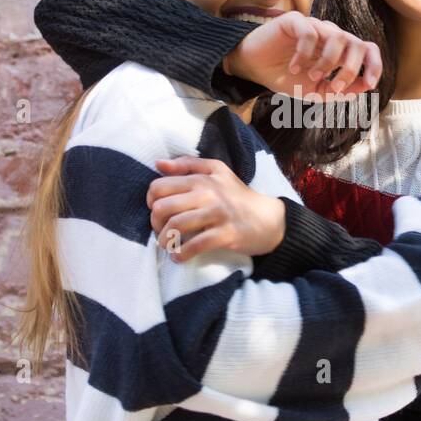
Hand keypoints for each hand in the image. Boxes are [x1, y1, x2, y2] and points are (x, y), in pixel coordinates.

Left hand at [147, 156, 286, 260]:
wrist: (269, 219)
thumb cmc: (238, 195)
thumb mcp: (217, 171)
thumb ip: (187, 164)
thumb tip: (158, 164)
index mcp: (201, 179)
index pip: (159, 187)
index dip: (151, 202)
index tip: (159, 212)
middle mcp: (207, 194)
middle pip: (162, 207)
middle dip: (156, 223)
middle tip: (162, 231)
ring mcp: (217, 214)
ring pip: (176, 225)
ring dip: (165, 240)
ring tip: (168, 245)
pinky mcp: (226, 234)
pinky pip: (195, 245)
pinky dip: (182, 254)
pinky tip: (179, 257)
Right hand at [223, 11, 382, 100]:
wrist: (255, 69)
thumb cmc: (286, 77)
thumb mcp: (315, 92)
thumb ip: (339, 92)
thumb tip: (364, 87)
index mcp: (339, 52)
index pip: (367, 50)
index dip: (374, 65)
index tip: (370, 85)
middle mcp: (330, 36)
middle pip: (357, 44)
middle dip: (350, 69)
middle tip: (334, 87)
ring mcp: (314, 26)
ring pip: (338, 37)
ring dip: (329, 62)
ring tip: (312, 76)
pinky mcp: (295, 21)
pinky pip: (310, 33)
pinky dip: (305, 54)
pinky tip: (294, 68)